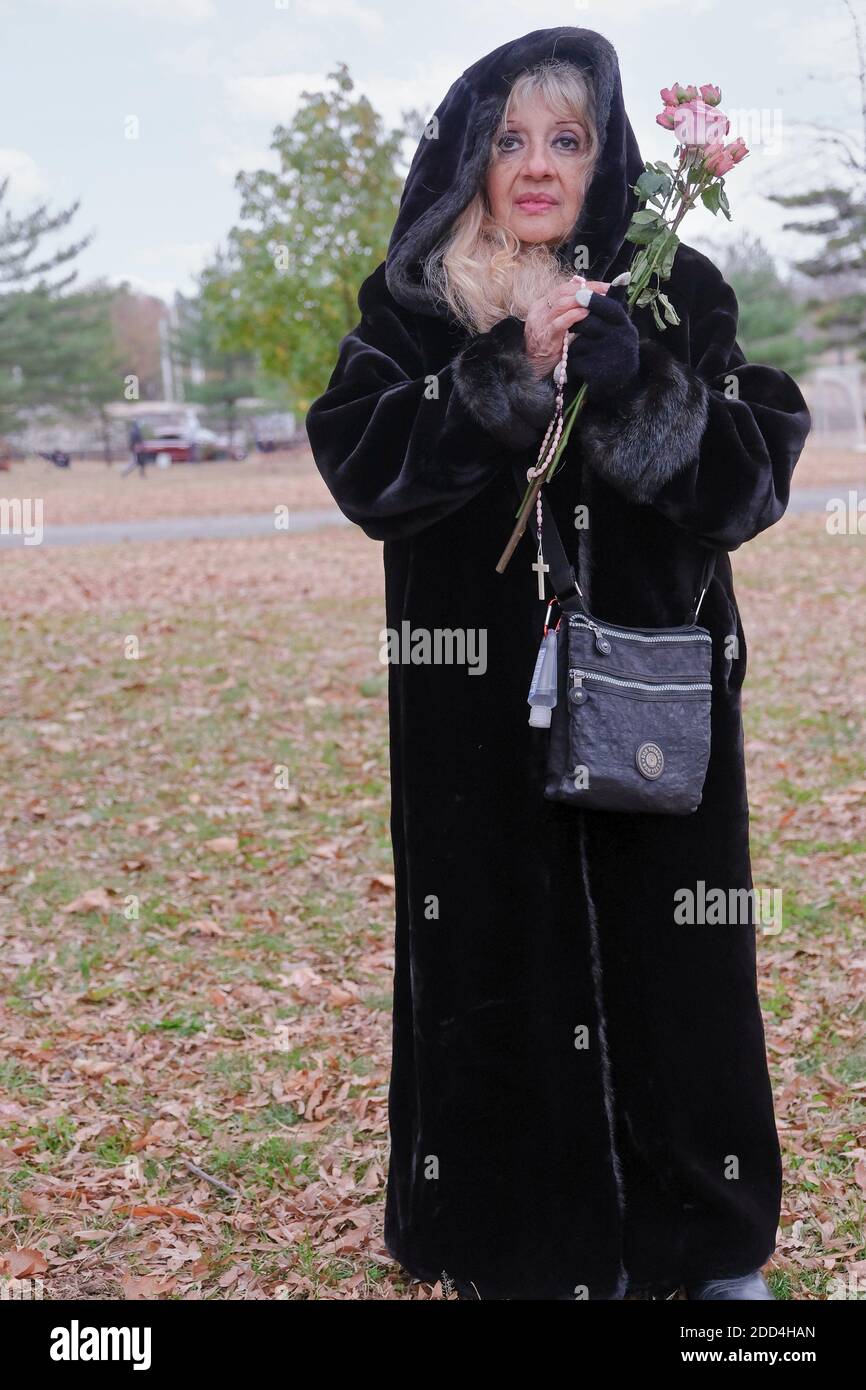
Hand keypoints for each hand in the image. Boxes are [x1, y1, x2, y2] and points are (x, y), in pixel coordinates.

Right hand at [524, 278, 610, 379]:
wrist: (533, 369)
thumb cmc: (550, 347)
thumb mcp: (558, 325)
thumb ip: (569, 312)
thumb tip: (591, 301)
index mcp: (542, 305)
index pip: (564, 288)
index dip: (585, 285)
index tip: (604, 286)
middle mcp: (540, 310)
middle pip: (564, 291)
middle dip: (587, 289)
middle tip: (606, 290)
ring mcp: (541, 323)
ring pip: (561, 303)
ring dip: (582, 299)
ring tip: (598, 300)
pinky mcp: (545, 336)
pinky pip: (560, 322)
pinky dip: (574, 315)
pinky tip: (586, 313)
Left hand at [566, 285, 639, 401]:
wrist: (618, 385)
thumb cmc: (615, 349)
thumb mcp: (618, 326)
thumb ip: (615, 303)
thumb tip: (623, 275)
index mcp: (626, 327)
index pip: (611, 309)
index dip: (594, 301)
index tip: (579, 294)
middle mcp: (621, 342)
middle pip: (589, 324)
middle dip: (576, 324)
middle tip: (570, 326)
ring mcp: (609, 359)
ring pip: (578, 344)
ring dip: (573, 345)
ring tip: (578, 350)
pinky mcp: (597, 374)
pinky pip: (574, 361)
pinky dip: (572, 363)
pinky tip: (578, 366)